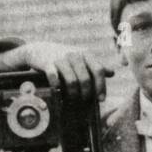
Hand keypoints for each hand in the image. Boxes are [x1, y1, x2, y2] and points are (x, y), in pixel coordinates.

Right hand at [0, 41, 114, 105]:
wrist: (38, 50)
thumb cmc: (63, 57)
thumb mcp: (80, 58)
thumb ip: (95, 65)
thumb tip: (112, 72)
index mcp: (85, 54)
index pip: (99, 70)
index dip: (101, 86)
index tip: (101, 99)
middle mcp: (74, 55)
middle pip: (85, 78)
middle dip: (86, 93)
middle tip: (84, 101)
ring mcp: (60, 59)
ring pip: (72, 81)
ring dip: (73, 94)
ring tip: (72, 100)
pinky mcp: (47, 63)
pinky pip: (54, 78)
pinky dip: (57, 87)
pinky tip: (58, 93)